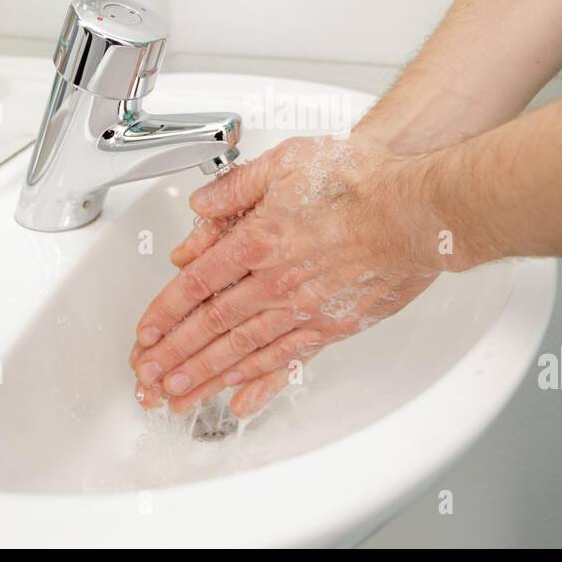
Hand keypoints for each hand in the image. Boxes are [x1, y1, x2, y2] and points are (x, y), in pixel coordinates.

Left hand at [129, 134, 445, 417]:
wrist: (417, 210)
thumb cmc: (361, 180)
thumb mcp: (287, 161)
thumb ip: (237, 186)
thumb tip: (201, 206)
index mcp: (259, 240)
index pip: (196, 284)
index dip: (164, 311)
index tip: (144, 333)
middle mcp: (276, 282)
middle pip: (212, 325)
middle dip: (173, 356)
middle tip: (146, 378)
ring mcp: (306, 309)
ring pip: (243, 351)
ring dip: (205, 376)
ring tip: (177, 396)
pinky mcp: (335, 325)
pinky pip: (287, 361)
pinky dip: (260, 383)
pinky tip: (240, 399)